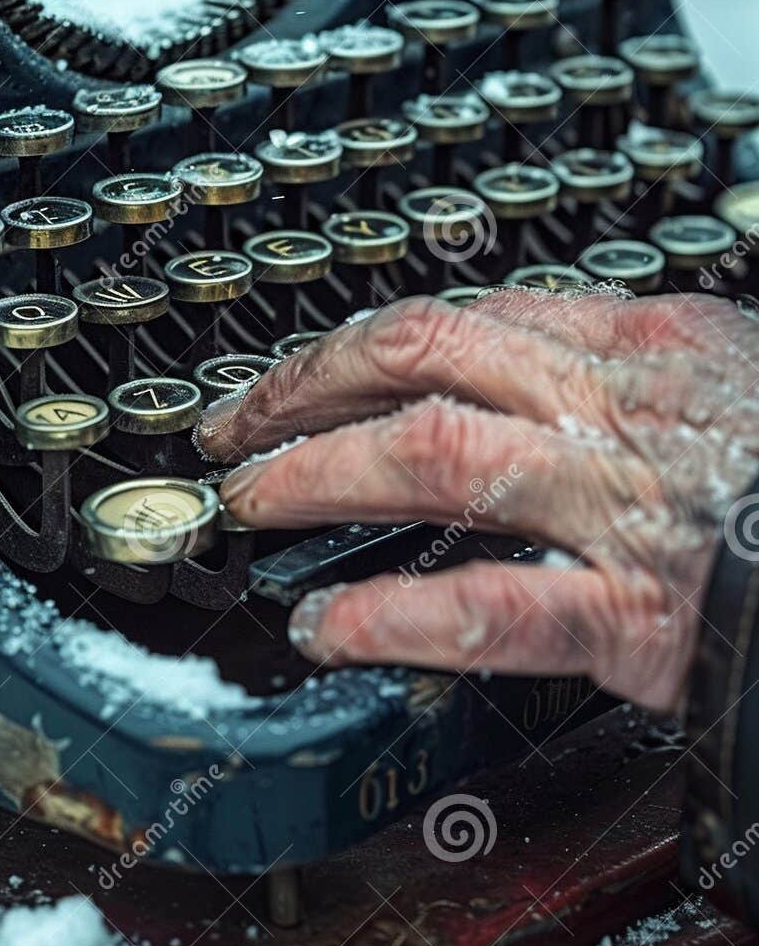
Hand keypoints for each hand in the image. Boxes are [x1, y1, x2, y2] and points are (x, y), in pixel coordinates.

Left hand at [198, 292, 758, 714]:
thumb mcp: (734, 372)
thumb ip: (641, 366)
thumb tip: (549, 365)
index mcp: (649, 342)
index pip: (474, 316)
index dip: (367, 338)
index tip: (311, 362)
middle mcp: (619, 405)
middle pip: (425, 355)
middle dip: (308, 382)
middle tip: (237, 422)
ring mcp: (622, 503)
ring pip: (434, 457)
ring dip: (319, 475)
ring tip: (250, 502)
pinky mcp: (637, 611)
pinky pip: (491, 606)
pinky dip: (393, 619)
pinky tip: (329, 629)